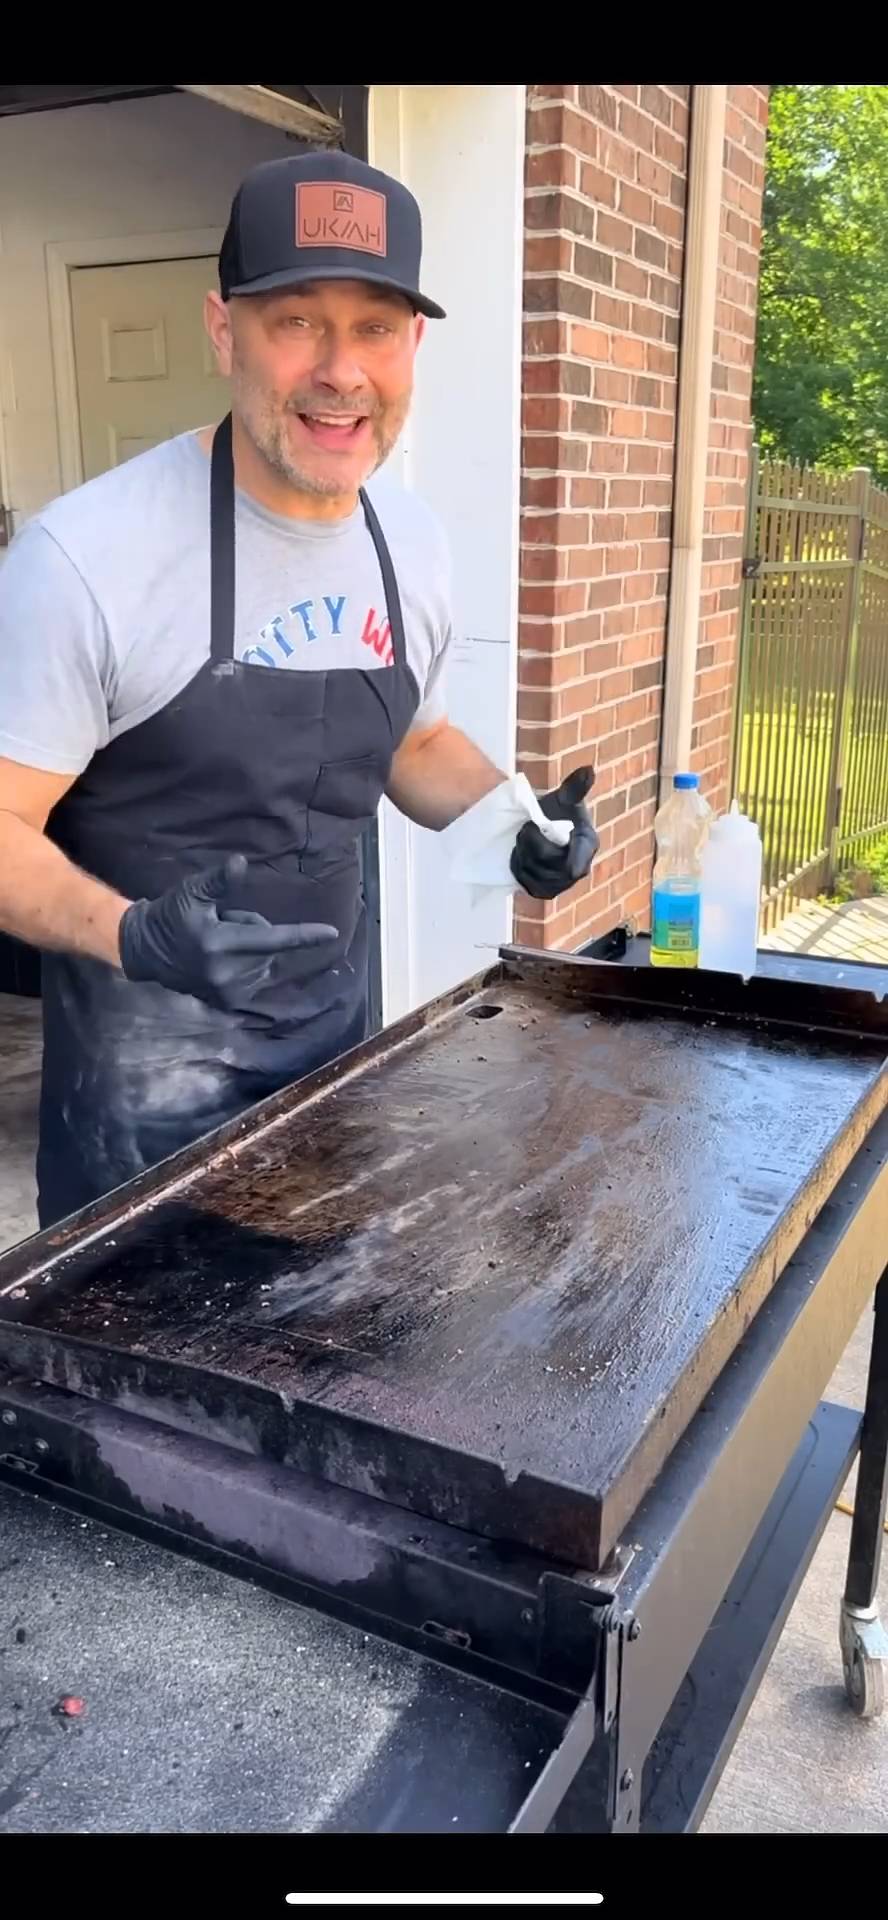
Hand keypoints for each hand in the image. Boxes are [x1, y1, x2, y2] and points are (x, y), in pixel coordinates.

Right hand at [118, 855, 337, 1010]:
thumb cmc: (172, 916)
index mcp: (220, 944)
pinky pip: (257, 979)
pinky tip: (222, 963)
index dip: (304, 935)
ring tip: (219, 945)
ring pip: (264, 964)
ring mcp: (227, 991)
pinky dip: (249, 968)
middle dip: (256, 932)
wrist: (145, 951)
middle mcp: (227, 972)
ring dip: (252, 952)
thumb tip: (241, 861)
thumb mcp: (193, 892)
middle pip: (269, 947)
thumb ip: (220, 881)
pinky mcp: (226, 1003)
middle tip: (224, 925)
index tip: (332, 933)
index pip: (273, 938)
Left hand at [510, 766, 598, 899]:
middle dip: (532, 844)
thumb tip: (589, 770)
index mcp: (587, 844)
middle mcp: (578, 868)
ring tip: (523, 839)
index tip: (560, 859)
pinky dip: (519, 868)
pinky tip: (519, 855)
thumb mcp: (564, 796)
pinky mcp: (544, 891)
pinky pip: (527, 884)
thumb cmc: (555, 810)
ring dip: (523, 854)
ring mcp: (561, 883)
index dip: (568, 859)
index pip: (579, 861)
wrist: (540, 826)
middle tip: (526, 827)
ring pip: (535, 874)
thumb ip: (575, 786)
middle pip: (549, 864)